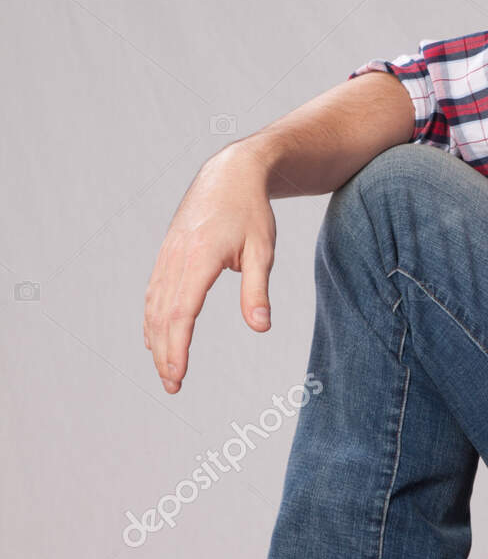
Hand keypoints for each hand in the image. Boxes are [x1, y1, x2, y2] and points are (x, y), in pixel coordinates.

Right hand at [143, 141, 276, 392]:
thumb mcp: (263, 250)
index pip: (182, 313)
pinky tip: (155, 337)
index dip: (177, 348)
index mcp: (200, 258)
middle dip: (164, 354)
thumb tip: (260, 328)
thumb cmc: (251, 211)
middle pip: (162, 316)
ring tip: (165, 370)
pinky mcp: (167, 253)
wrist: (230, 173)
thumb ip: (258, 290)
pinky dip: (152, 318)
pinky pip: (154, 292)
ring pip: (154, 306)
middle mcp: (176, 258)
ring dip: (157, 340)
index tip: (178, 375)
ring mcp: (168, 255)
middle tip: (172, 386)